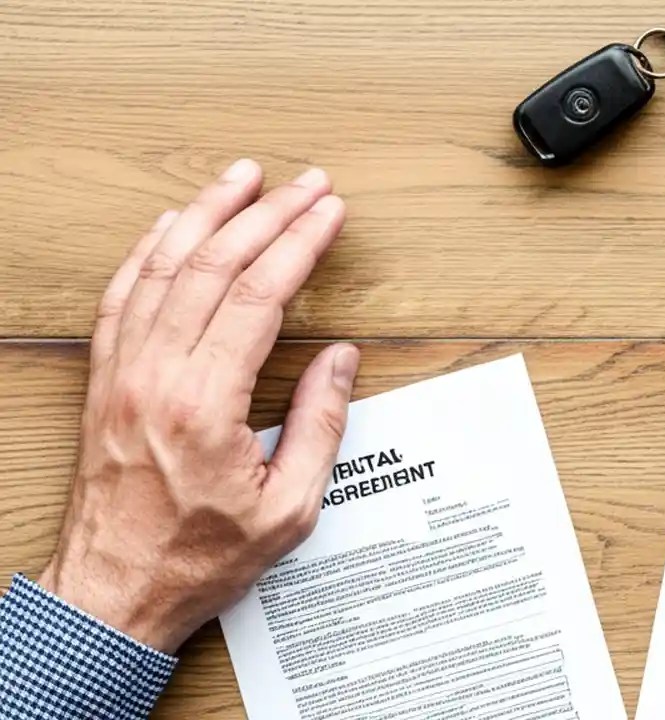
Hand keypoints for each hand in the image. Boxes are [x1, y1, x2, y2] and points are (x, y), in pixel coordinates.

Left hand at [39, 160, 359, 652]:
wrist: (113, 592)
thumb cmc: (198, 558)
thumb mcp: (287, 509)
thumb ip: (318, 424)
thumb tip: (339, 358)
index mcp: (204, 405)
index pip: (259, 296)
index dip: (299, 244)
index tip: (330, 212)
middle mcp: (155, 376)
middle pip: (214, 267)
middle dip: (267, 215)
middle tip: (306, 184)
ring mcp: (122, 373)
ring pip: (163, 268)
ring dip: (205, 214)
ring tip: (242, 178)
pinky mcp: (104, 380)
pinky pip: (122, 296)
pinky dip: (149, 251)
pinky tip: (172, 225)